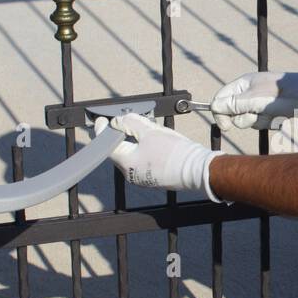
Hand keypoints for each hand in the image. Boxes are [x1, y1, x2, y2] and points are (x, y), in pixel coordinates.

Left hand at [108, 113, 225, 202]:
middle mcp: (132, 174)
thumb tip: (118, 121)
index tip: (100, 120)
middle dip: (119, 135)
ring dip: (133, 141)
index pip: (108, 144)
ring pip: (132, 155)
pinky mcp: (155, 178)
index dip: (103, 130)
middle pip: (120, 150)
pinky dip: (143, 149)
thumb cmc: (174, 152)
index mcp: (127, 163)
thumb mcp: (149, 131)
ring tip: (139, 128)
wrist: (197, 170)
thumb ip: (130, 123)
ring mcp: (144, 178)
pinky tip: (151, 140)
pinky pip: (143, 160)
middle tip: (118, 122)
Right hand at [210, 70, 297, 131]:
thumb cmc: (284, 95)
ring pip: (248, 121)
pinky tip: (280, 117)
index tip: (226, 126)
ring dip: (260, 121)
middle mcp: (249, 93)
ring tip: (274, 114)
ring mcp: (260, 103)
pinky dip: (270, 123)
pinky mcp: (270, 113)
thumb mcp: (255, 99)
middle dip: (246, 117)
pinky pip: (262, 123)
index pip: (220, 100)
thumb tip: (213, 107)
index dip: (221, 113)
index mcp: (243, 84)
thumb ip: (234, 104)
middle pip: (234, 113)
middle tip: (260, 113)